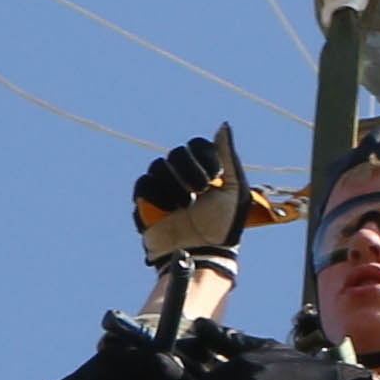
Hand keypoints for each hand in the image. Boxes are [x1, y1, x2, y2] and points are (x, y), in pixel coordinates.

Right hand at [133, 129, 253, 267]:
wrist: (205, 255)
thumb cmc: (225, 226)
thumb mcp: (236, 190)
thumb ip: (229, 157)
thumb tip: (223, 125)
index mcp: (204, 170)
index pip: (196, 145)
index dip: (203, 156)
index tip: (216, 177)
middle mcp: (182, 177)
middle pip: (175, 153)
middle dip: (188, 169)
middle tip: (200, 189)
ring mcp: (164, 190)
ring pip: (157, 167)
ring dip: (174, 185)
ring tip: (186, 205)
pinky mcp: (147, 205)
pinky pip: (143, 186)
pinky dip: (156, 195)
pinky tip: (169, 209)